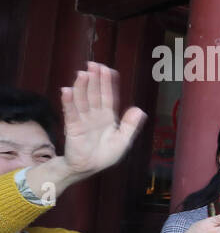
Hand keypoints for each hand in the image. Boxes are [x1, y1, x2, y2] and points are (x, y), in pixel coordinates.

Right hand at [26, 63, 147, 200]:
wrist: (89, 168)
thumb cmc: (105, 155)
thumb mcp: (123, 140)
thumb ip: (130, 125)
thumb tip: (139, 110)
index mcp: (107, 116)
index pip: (108, 96)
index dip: (108, 83)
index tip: (108, 70)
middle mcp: (95, 115)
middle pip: (94, 94)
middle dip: (95, 80)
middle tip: (94, 64)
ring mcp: (83, 119)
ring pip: (82, 100)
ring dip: (82, 87)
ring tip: (82, 73)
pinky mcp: (73, 127)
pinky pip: (71, 112)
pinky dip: (69, 102)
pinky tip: (67, 90)